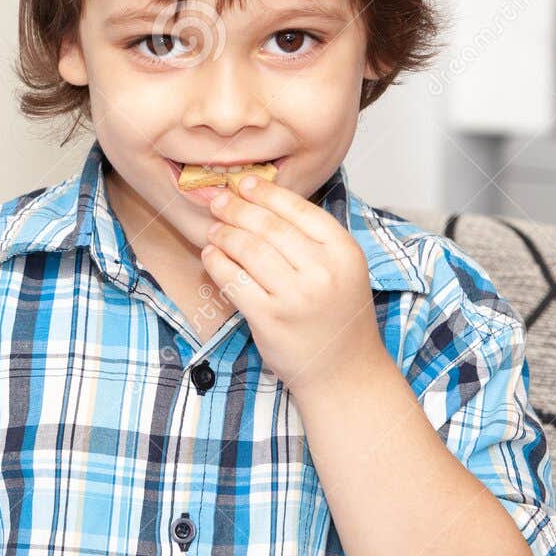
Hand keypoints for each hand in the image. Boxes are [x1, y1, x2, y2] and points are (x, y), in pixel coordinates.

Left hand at [199, 174, 387, 398]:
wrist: (344, 372)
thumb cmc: (338, 317)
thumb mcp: (343, 270)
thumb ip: (313, 239)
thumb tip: (265, 202)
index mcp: (344, 252)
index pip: (299, 210)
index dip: (267, 193)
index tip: (245, 183)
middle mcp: (323, 272)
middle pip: (269, 226)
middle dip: (237, 209)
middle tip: (218, 200)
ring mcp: (296, 297)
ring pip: (248, 250)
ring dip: (224, 234)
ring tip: (214, 229)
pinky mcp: (270, 319)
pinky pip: (233, 280)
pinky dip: (216, 263)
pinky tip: (211, 255)